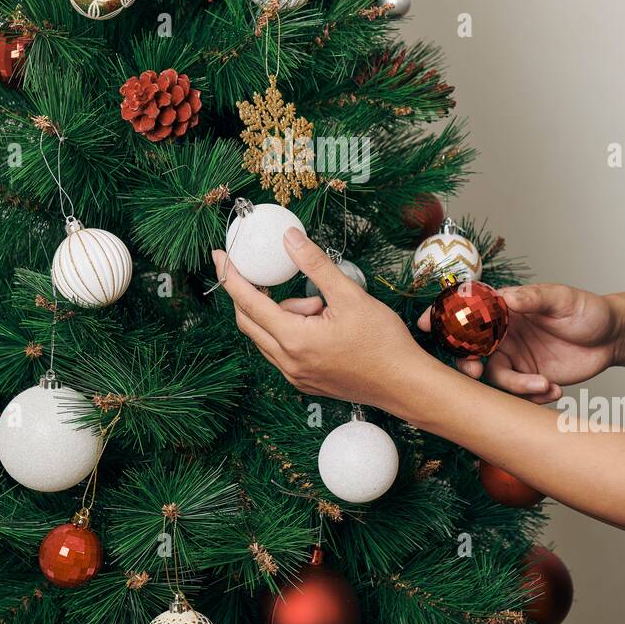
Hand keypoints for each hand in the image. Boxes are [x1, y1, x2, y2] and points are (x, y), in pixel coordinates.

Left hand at [212, 229, 428, 411]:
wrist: (405, 384)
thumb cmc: (382, 343)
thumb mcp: (349, 295)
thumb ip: (315, 265)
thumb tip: (290, 239)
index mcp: (294, 340)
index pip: (248, 302)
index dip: (231, 277)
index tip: (219, 257)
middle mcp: (287, 362)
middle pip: (250, 322)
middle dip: (254, 294)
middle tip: (262, 273)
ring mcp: (295, 376)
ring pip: (268, 336)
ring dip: (282, 315)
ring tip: (321, 307)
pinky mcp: (306, 382)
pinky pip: (283, 350)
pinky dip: (291, 331)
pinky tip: (321, 324)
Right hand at [417, 283, 621, 402]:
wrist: (614, 338)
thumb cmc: (587, 310)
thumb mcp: (562, 299)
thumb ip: (533, 297)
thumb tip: (507, 297)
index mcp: (506, 309)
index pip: (468, 310)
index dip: (444, 316)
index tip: (424, 323)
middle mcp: (504, 334)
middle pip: (471, 349)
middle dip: (467, 363)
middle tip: (474, 372)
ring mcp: (515, 357)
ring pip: (495, 377)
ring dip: (515, 386)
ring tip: (544, 385)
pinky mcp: (529, 378)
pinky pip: (518, 393)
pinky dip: (533, 396)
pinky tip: (554, 390)